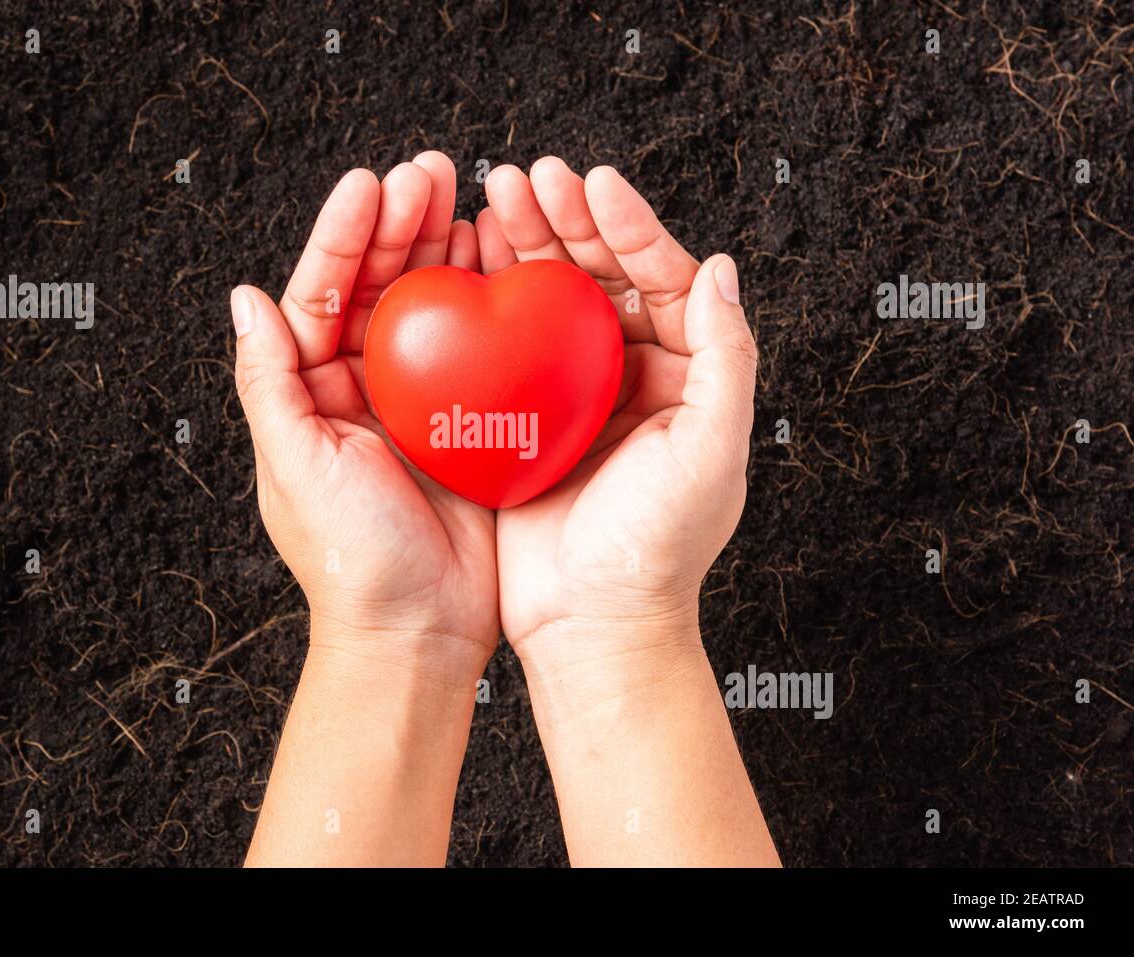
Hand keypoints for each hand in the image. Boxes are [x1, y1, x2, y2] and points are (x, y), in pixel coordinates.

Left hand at [230, 152, 496, 679]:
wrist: (420, 630)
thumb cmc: (353, 559)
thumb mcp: (295, 465)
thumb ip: (269, 381)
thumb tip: (246, 299)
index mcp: (314, 393)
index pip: (321, 293)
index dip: (344, 236)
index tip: (369, 185)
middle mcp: (365, 389)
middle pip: (380, 286)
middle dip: (402, 224)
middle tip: (432, 172)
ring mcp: (423, 402)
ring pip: (433, 307)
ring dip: (447, 249)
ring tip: (470, 195)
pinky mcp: (474, 421)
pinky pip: (484, 348)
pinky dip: (494, 302)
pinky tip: (506, 261)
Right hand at [477, 160, 773, 865]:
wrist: (593, 624)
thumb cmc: (659, 549)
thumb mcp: (710, 454)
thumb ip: (726, 361)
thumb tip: (720, 270)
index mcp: (684, 377)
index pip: (663, 280)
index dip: (632, 227)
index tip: (597, 182)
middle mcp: (630, 377)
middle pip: (600, 278)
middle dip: (568, 222)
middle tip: (530, 176)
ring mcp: (572, 396)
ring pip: (548, 302)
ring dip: (524, 247)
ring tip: (494, 198)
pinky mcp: (523, 420)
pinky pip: (504, 347)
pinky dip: (486, 303)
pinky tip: (464, 265)